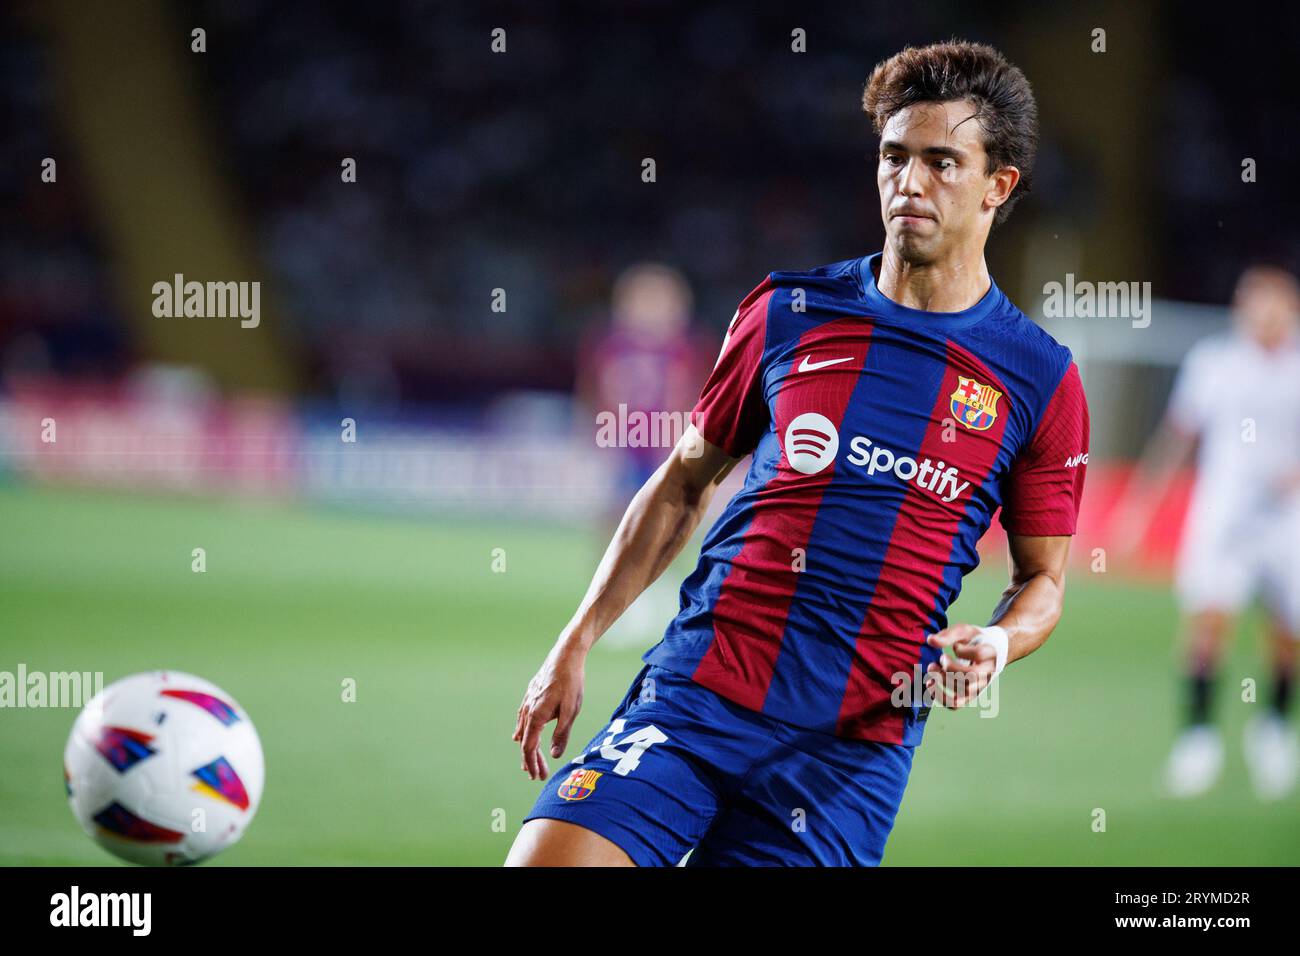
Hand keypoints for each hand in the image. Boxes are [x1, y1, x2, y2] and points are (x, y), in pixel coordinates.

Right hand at [512, 642, 585, 780]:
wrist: (565, 655)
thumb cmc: (571, 682)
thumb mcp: (571, 711)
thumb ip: (562, 734)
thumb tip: (553, 755)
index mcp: (536, 716)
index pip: (529, 747)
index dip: (532, 764)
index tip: (537, 777)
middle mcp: (528, 710)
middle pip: (525, 742)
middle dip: (530, 760)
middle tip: (537, 776)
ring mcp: (527, 702)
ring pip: (523, 731)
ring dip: (527, 748)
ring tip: (531, 762)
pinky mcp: (531, 696)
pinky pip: (523, 719)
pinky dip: (523, 732)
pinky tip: (521, 736)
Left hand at [924, 623, 999, 707]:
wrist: (985, 653)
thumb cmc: (973, 641)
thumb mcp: (964, 632)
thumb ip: (948, 635)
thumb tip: (930, 640)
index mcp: (990, 654)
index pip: (979, 654)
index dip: (962, 651)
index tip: (956, 647)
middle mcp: (987, 673)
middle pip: (971, 676)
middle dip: (949, 668)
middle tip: (940, 658)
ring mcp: (978, 687)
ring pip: (962, 691)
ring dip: (941, 680)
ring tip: (932, 668)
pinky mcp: (967, 696)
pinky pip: (955, 704)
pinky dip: (940, 698)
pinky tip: (930, 685)